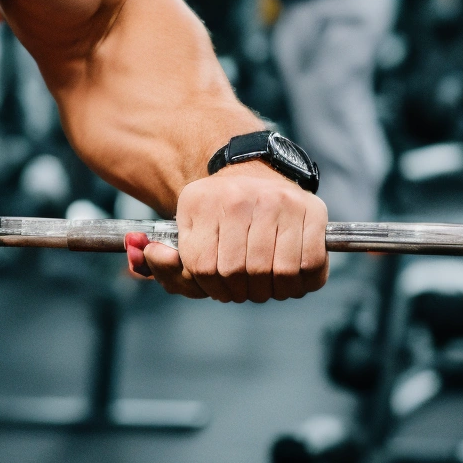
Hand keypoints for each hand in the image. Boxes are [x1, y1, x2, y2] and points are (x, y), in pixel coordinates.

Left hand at [123, 169, 326, 302]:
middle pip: (240, 273)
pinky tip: (289, 279)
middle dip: (241, 292)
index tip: (217, 286)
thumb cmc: (218, 214)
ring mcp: (280, 201)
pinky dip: (301, 283)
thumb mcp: (185, 230)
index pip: (203, 266)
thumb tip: (151, 254)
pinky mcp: (312, 210)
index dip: (211, 288)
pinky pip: (310, 265)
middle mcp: (241, 197)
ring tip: (265, 285)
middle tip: (243, 290)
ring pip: (277, 274)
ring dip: (272, 291)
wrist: (253, 171)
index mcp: (202, 201)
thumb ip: (164, 261)